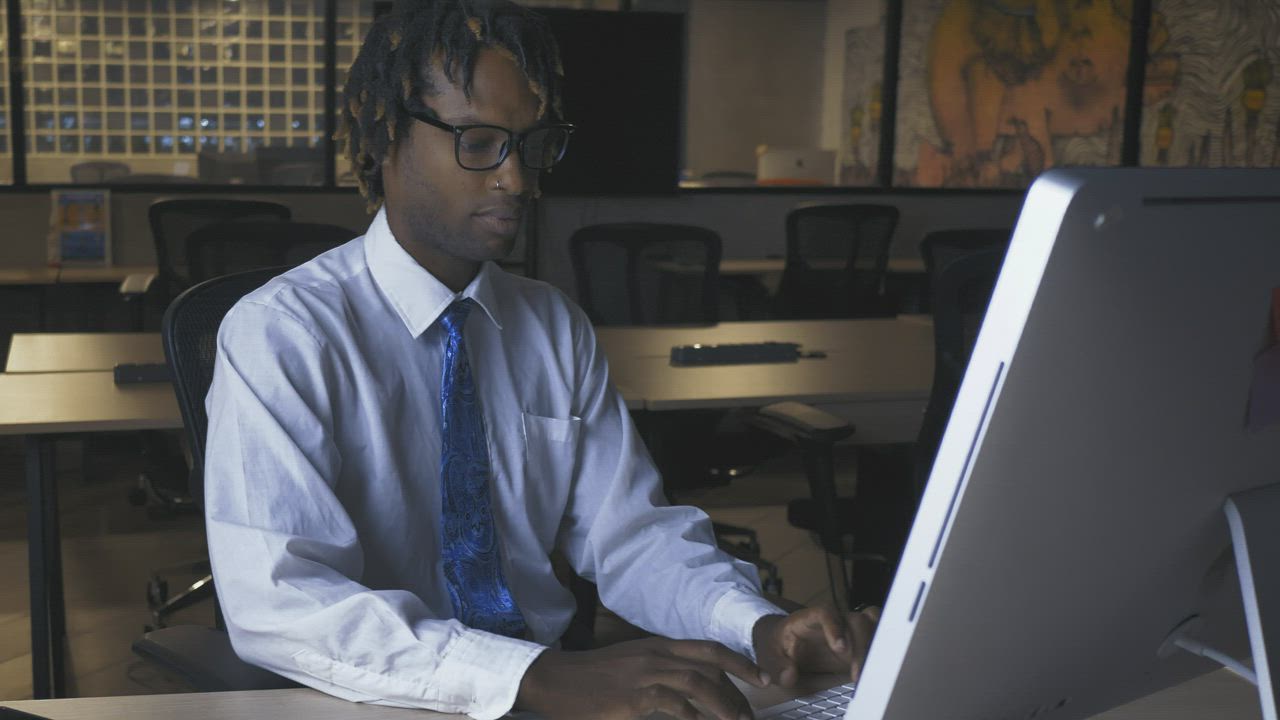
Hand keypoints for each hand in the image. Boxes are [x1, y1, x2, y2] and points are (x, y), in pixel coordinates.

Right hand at [515, 636, 769, 719]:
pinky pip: (673, 704)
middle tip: (749, 717)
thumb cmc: (591, 679)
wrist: (554, 679)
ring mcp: (645, 673)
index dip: (739, 662)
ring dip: (723, 704)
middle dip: (736, 692)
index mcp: (658, 646)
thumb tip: (686, 694)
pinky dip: (692, 717)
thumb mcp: (630, 667)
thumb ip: (658, 672)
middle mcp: (656, 654)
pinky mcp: (633, 695)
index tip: (762, 678)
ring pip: (698, 682)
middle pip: (710, 666)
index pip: (708, 648)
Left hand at [751, 605, 879, 686]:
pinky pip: (876, 639)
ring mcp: (847, 630)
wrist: (784, 643)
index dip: (835, 626)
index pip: (825, 612)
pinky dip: (880, 652)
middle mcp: (833, 620)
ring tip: (870, 672)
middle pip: (855, 620)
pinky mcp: (857, 643)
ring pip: (871, 626)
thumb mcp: (769, 655)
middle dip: (860, 644)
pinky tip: (875, 671)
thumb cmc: (778, 645)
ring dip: (874, 648)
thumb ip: (777, 665)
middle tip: (857, 672)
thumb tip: (789, 675)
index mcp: (809, 618)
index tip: (840, 648)